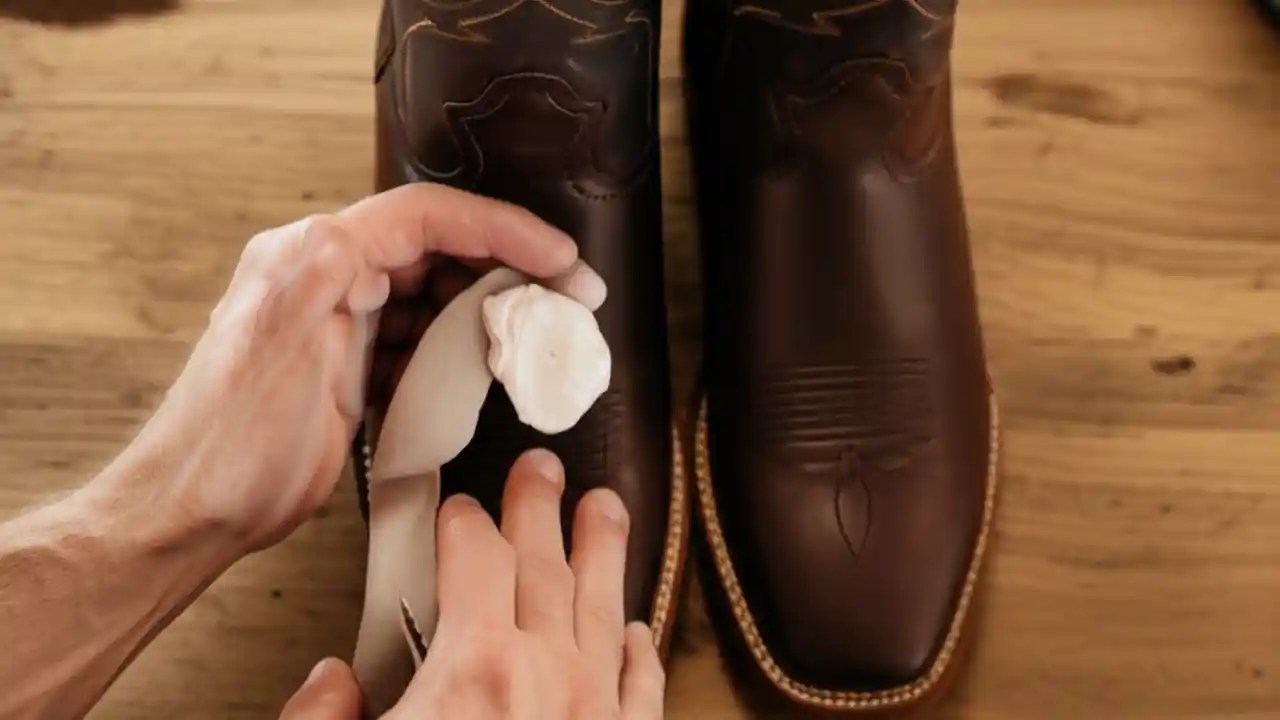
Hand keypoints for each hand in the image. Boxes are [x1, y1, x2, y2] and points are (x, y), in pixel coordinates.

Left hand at [117, 184, 596, 553]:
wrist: (198, 510)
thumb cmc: (230, 442)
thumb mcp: (275, 348)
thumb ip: (315, 277)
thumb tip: (349, 233)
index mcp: (313, 256)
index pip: (426, 217)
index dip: (500, 227)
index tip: (557, 255)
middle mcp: (329, 276)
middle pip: (439, 248)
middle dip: (509, 264)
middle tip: (569, 292)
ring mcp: (342, 321)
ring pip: (436, 293)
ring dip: (491, 306)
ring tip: (542, 328)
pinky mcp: (353, 364)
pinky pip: (421, 338)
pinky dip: (462, 345)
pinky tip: (491, 364)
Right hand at [280, 450, 665, 719]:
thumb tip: (332, 680)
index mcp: (473, 674)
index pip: (474, 560)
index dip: (465, 523)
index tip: (460, 507)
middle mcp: (546, 682)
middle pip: (545, 566)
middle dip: (541, 508)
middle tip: (545, 468)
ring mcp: (594, 718)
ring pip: (605, 609)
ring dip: (605, 552)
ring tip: (607, 509)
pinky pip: (640, 691)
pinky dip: (639, 653)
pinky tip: (637, 631)